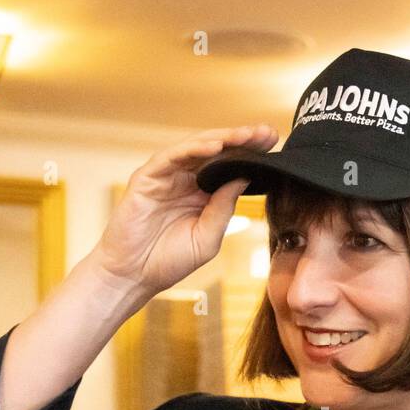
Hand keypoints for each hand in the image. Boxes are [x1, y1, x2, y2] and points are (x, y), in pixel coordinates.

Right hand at [93, 124, 279, 295]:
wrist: (134, 276)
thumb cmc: (169, 261)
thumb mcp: (208, 237)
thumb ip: (224, 208)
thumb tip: (244, 177)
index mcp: (202, 194)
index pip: (230, 167)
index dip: (251, 155)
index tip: (275, 145)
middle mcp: (185, 180)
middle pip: (216, 152)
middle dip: (242, 140)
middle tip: (267, 133)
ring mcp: (166, 177)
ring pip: (196, 148)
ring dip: (222, 139)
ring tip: (246, 136)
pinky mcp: (147, 177)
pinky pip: (172, 156)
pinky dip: (193, 149)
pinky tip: (215, 147)